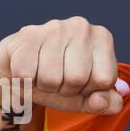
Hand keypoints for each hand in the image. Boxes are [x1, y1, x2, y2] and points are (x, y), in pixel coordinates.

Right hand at [0, 16, 126, 114]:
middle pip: (77, 78)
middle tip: (59, 80)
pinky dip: (26, 82)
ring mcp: (53, 28)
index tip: (82, 83)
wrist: (22, 72)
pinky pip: (26, 75)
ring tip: (43, 74)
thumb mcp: (88, 97)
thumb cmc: (61, 82)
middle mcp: (81, 27)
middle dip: (66, 89)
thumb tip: (101, 101)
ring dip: (45, 87)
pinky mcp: (27, 34)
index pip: (105, 80)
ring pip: (51, 79)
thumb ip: (107, 103)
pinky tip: (29, 70)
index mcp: (102, 38)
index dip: (90, 90)